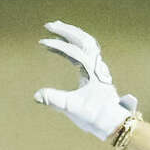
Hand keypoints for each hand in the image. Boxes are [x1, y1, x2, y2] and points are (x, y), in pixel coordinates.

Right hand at [33, 21, 136, 140]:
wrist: (113, 124)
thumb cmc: (95, 116)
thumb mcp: (73, 109)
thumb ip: (55, 100)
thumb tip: (36, 95)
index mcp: (93, 71)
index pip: (74, 51)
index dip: (57, 45)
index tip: (42, 42)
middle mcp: (97, 65)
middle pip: (83, 39)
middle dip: (66, 30)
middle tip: (49, 25)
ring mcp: (98, 67)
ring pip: (87, 42)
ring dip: (72, 33)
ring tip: (57, 26)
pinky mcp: (97, 71)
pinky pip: (87, 50)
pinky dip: (76, 43)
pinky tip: (65, 43)